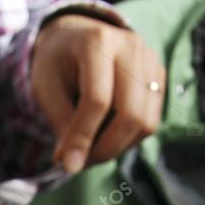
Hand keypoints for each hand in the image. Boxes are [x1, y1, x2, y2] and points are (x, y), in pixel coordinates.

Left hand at [32, 15, 164, 172]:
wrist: (76, 38)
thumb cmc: (57, 64)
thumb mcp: (46, 90)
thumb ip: (62, 124)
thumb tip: (72, 163)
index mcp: (98, 42)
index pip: (98, 100)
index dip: (83, 138)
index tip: (68, 166)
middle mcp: (131, 47)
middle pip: (130, 114)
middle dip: (104, 149)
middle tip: (79, 163)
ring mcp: (150, 60)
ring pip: (145, 122)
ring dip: (117, 148)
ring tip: (89, 152)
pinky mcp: (158, 76)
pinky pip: (150, 121)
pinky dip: (128, 139)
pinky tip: (105, 139)